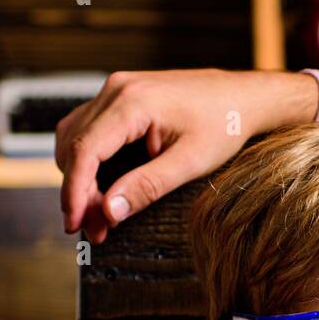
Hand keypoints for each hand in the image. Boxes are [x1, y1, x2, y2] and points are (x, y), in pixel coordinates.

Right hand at [55, 68, 318, 242]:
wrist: (244, 96)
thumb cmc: (225, 124)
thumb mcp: (190, 162)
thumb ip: (146, 186)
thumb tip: (109, 212)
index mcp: (132, 102)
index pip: (85, 151)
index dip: (75, 192)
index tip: (74, 224)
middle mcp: (117, 90)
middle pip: (75, 147)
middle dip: (80, 192)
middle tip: (95, 229)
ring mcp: (117, 90)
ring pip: (76, 139)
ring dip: (82, 178)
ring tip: (101, 215)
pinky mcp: (121, 98)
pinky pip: (90, 130)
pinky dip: (91, 161)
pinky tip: (105, 188)